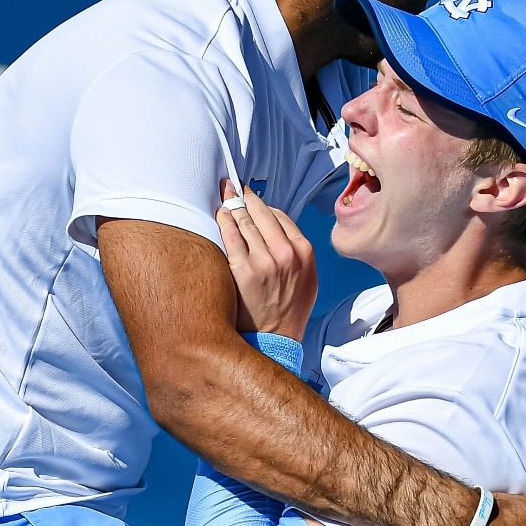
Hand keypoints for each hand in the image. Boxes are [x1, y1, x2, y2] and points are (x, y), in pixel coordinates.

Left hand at [214, 180, 315, 342]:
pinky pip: (231, 237)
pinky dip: (224, 222)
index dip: (261, 204)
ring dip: (232, 207)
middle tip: (231, 187)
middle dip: (244, 197)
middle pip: (261, 213)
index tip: (250, 197)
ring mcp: (265, 261)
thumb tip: (275, 226)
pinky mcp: (244, 270)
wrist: (276, 337)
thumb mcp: (306, 277)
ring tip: (224, 199)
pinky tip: (219, 216)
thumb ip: (295, 251)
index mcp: (304, 251)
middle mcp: (286, 253)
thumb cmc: (289, 308)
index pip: (279, 216)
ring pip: (245, 222)